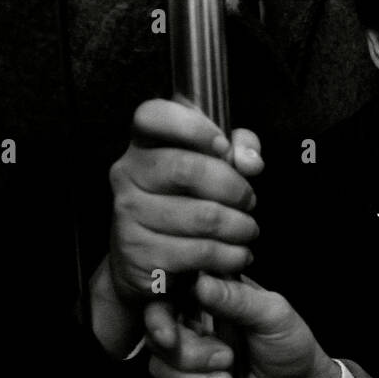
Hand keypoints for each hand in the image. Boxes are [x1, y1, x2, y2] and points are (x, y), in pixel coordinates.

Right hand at [90, 98, 262, 355]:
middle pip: (187, 169)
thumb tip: (250, 161)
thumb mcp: (212, 166)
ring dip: (239, 226)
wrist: (146, 262)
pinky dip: (230, 255)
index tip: (223, 145)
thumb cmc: (184, 202)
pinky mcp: (139, 254)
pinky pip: (199, 252)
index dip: (192, 126)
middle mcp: (128, 174)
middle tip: (249, 201)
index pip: (151, 115)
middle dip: (234, 187)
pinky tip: (238, 254)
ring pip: (202, 216)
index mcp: (144, 144)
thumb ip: (238, 149)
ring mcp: (128, 214)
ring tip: (248, 230)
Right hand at [145, 275, 341, 377]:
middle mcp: (192, 324)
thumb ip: (237, 299)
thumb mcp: (272, 313)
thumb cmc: (289, 343)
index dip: (160, 319)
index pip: (167, 299)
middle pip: (159, 338)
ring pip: (160, 369)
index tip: (171, 337)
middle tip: (228, 359)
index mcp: (209, 298)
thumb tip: (201, 283)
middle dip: (192, 357)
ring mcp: (186, 356)